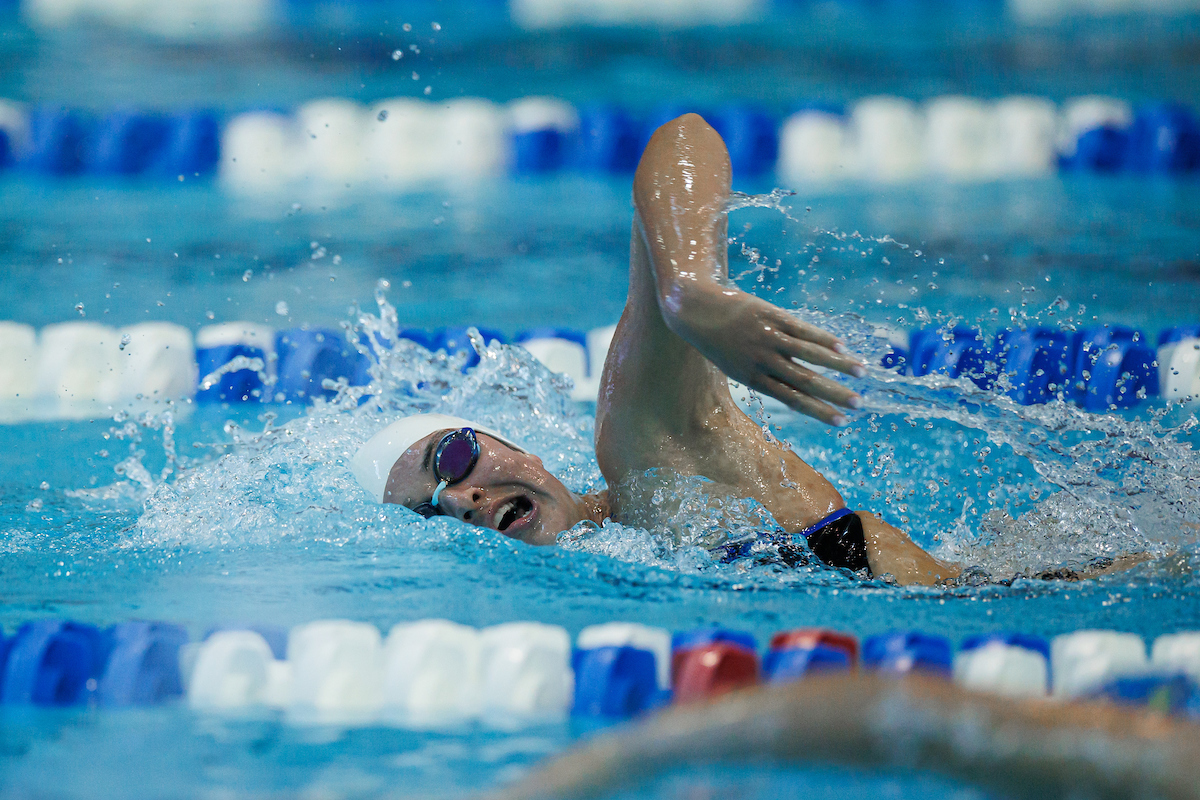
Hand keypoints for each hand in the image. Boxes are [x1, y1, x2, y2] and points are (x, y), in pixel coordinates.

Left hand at [671, 286, 865, 424]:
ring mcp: (768, 338)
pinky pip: (801, 330)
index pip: (792, 399)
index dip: (818, 411)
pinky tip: (842, 346)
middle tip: (859, 405)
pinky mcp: (771, 316)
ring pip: (809, 355)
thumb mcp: (734, 364)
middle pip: (805, 381)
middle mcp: (762, 361)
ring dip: (838, 365)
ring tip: (861, 372)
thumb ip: (762, 375)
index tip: (841, 421)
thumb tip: (792, 385)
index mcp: (752, 378)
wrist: (694, 308)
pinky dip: (823, 339)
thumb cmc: (717, 340)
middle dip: (834, 395)